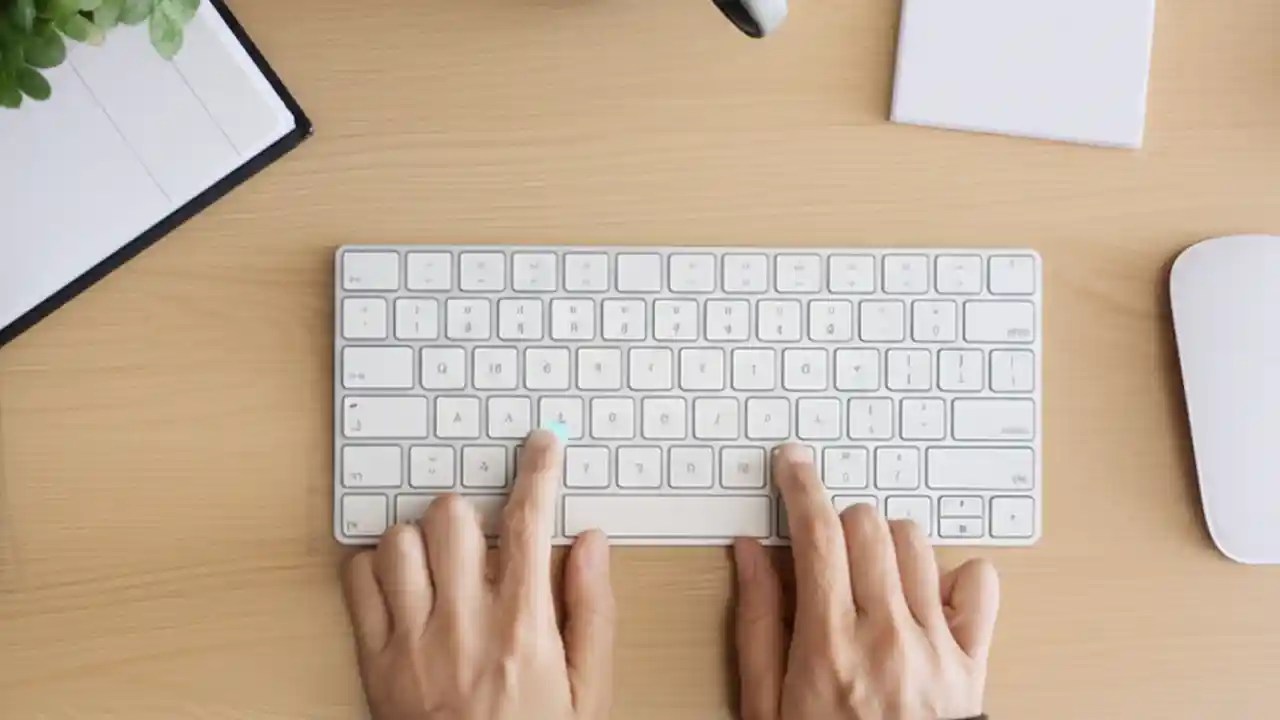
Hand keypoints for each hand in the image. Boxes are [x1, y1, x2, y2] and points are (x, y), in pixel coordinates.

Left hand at [342, 430, 613, 719]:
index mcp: (524, 628)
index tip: (543, 444)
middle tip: (487, 534)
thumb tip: (590, 543)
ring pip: (400, 540)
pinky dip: (377, 568)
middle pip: (453, 516)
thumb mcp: (588, 692)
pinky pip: (357, 581)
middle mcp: (464, 623)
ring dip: (424, 538)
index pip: (529, 523)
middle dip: (474, 511)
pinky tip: (405, 584)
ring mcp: (412, 640)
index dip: (539, 470)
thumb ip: (593, 611)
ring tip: (444, 562)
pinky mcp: (375, 659)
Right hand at [734, 444, 999, 719]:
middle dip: (838, 519)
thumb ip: (758, 621)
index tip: (792, 463)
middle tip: (823, 547)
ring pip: (916, 542)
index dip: (801, 485)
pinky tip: (924, 598)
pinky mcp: (973, 661)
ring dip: (886, 545)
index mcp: (827, 644)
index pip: (817, 533)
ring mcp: (937, 647)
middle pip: (868, 525)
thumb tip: (752, 552)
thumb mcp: (766, 703)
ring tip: (869, 579)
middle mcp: (887, 636)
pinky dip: (953, 577)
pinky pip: (979, 583)